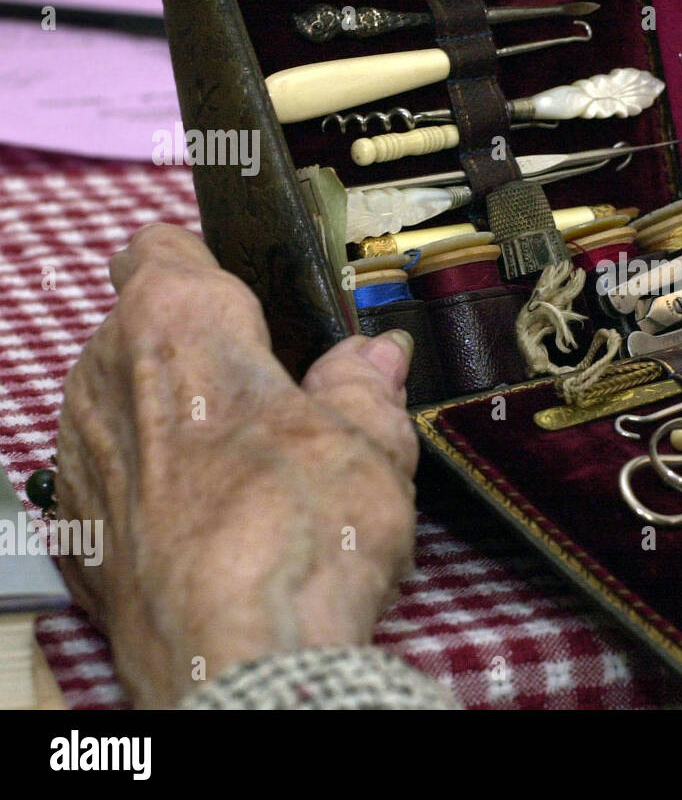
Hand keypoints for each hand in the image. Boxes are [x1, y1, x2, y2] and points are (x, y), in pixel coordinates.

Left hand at [53, 225, 419, 706]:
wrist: (240, 661)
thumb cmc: (300, 532)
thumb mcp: (370, 441)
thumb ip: (364, 385)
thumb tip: (375, 358)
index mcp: (177, 326)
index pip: (163, 247)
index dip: (212, 264)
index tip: (256, 297)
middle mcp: (106, 377)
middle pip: (146, 330)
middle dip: (208, 353)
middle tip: (283, 396)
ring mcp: (83, 458)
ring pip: (127, 405)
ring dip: (181, 419)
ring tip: (256, 469)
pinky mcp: (79, 531)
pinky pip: (118, 479)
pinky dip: (159, 487)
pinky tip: (218, 524)